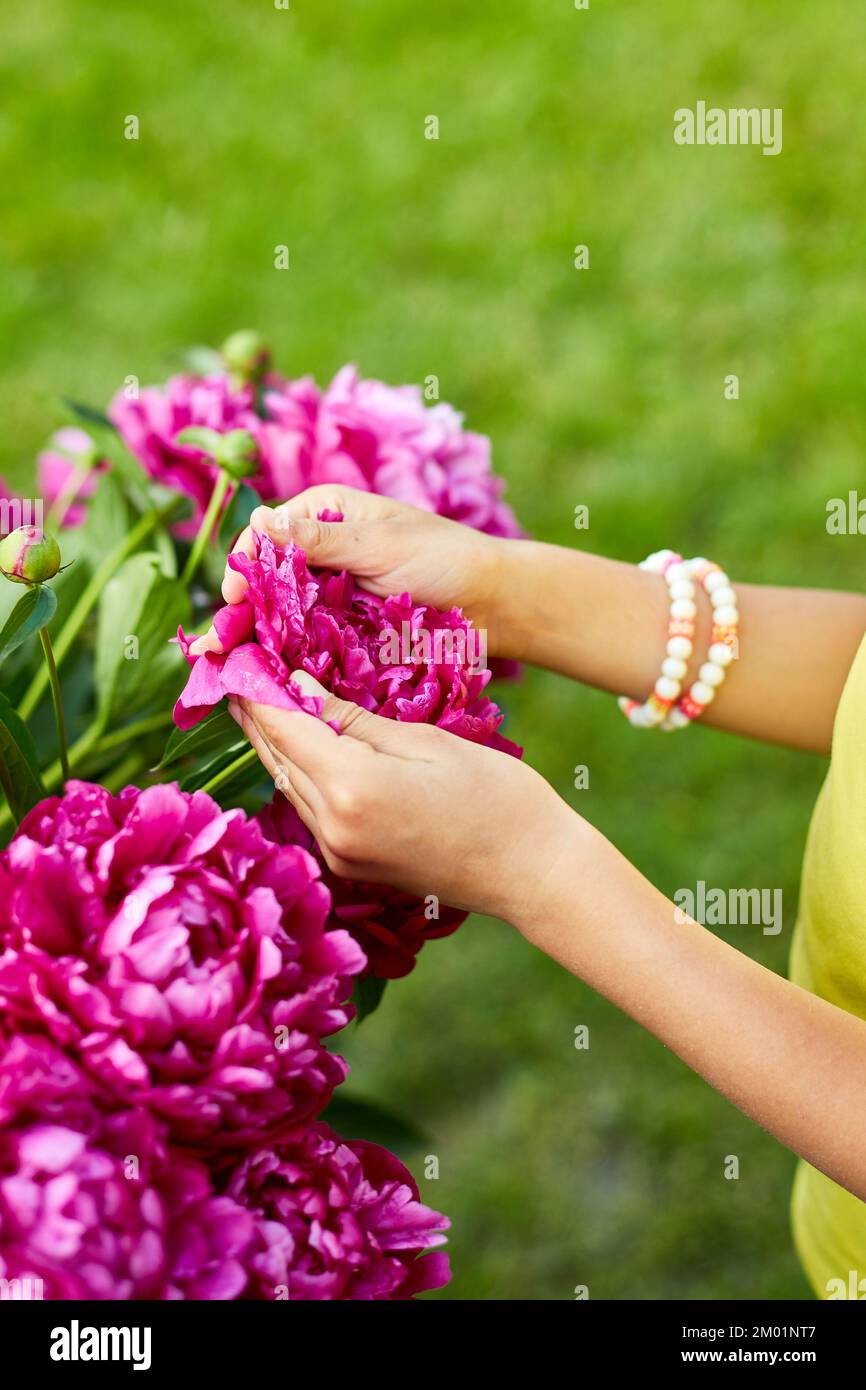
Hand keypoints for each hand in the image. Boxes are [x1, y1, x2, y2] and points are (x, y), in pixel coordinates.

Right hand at [192, 485, 512, 656]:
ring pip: (280, 615)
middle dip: (241, 612)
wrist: (495, 604)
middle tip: (217, 648)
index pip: (266, 537)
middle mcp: (320, 552)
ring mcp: (330, 594)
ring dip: (258, 641)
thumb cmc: (444, 560)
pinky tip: (270, 678)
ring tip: (232, 670)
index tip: (236, 598)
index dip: (246, 567)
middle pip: (266, 581)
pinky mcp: (343, 629)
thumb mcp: (380, 545)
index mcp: (325, 514)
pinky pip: (306, 642)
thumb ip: (320, 539)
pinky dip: (288, 657)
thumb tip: (259, 521)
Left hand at [229, 671, 571, 924]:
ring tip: (258, 695)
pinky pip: (307, 808)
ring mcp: (338, 853)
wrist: (533, 872)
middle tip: (235, 666)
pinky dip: (297, 770)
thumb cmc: (497, 797)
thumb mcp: (426, 741)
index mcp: (352, 788)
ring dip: (271, 741)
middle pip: (274, 757)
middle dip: (252, 711)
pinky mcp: (349, 865)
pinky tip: (298, 742)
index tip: (238, 651)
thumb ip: (355, 720)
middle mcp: (332, 828)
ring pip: (286, 784)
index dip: (255, 686)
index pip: (283, 726)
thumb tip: (300, 690)